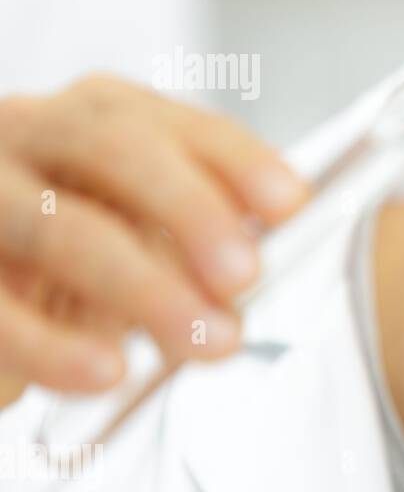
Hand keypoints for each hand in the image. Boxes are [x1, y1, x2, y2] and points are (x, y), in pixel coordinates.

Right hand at [0, 73, 309, 400]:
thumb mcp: (129, 242)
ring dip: (143, 287)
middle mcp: (24, 138)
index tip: (290, 202)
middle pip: (111, 146)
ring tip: (206, 341)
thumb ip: (186, 246)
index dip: (232, 156)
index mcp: (84, 121)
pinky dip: (52, 343)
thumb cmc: (64, 268)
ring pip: (57, 225)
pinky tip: (104, 371)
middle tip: (244, 277)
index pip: (165, 120)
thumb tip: (248, 281)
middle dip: (190, 209)